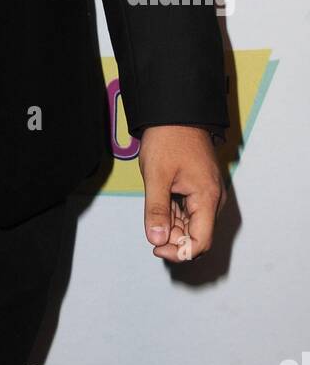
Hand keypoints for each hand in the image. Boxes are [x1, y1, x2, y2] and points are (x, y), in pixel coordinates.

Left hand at [138, 125, 225, 262]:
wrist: (175, 112)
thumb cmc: (167, 139)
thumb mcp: (156, 175)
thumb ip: (157, 210)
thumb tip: (156, 241)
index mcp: (207, 198)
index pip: (200, 242)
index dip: (179, 252)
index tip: (156, 248)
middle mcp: (213, 199)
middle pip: (197, 236)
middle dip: (175, 241)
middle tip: (151, 232)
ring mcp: (207, 193)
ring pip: (193, 225)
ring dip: (174, 229)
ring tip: (154, 217)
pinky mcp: (200, 188)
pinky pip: (190, 211)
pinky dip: (175, 216)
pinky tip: (161, 209)